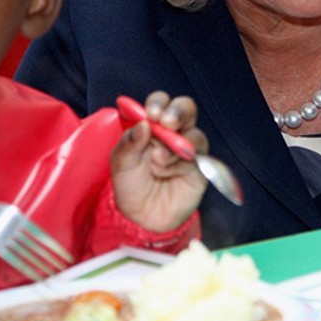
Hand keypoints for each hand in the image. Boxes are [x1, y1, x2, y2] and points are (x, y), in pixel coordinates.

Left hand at [111, 91, 207, 232]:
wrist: (143, 217)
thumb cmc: (131, 185)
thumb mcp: (121, 163)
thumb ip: (129, 142)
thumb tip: (144, 124)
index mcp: (152, 125)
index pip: (161, 103)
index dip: (159, 103)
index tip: (151, 113)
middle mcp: (173, 133)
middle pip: (185, 109)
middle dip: (178, 112)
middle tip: (167, 123)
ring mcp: (188, 148)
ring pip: (193, 133)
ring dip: (173, 146)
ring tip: (156, 162)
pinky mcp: (200, 167)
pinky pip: (198, 157)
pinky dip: (180, 163)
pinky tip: (165, 172)